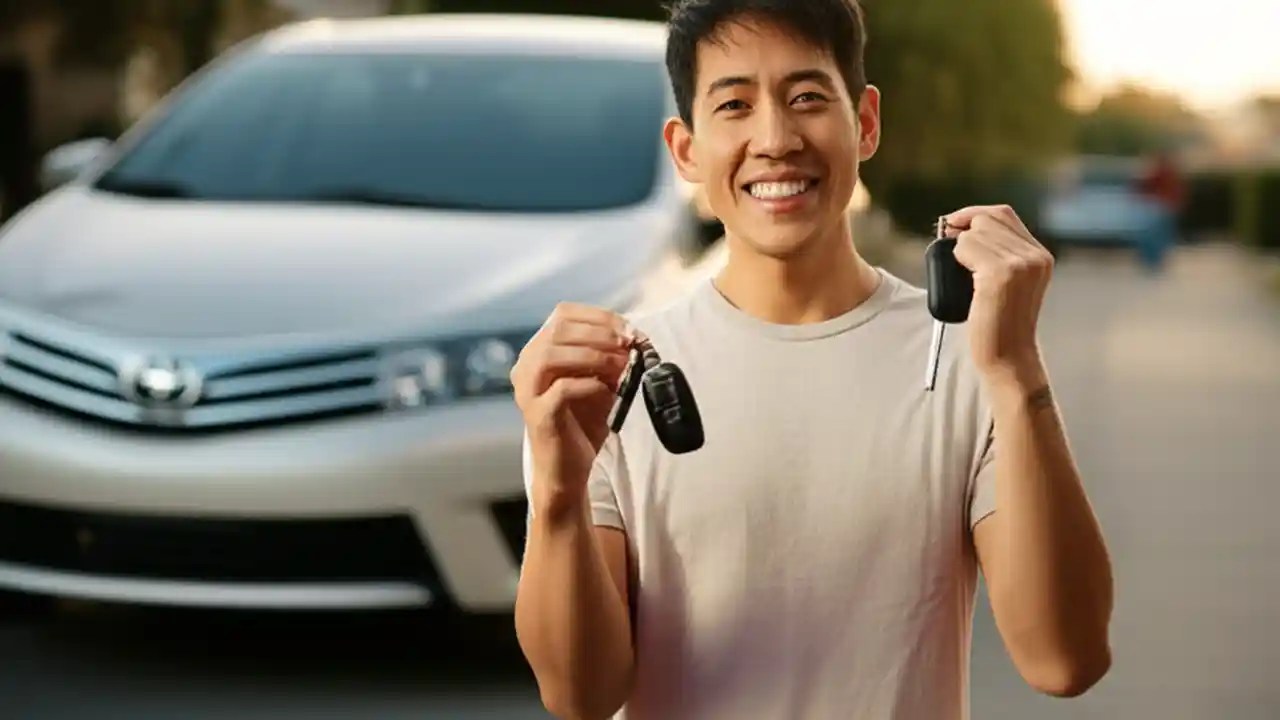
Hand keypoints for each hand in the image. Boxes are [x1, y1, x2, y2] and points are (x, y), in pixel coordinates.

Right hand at [511, 302, 633, 512]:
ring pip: (552, 354)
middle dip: (600, 333)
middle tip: (628, 345)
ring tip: (620, 366)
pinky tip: (607, 392)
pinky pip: (561, 390)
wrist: (567, 469)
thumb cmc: (582, 422)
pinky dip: (589, 385)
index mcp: (538, 350)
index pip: (563, 314)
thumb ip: (611, 358)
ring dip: (593, 355)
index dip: (599, 316)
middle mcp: (526, 365)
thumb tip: (637, 339)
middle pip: (558, 329)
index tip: (629, 329)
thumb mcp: (599, 382)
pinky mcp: (538, 415)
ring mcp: (528, 390)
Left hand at [943, 205, 1053, 384]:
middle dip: (963, 231)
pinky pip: (966, 246)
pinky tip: (967, 280)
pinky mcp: (1001, 274)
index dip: (973, 215)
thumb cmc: (998, 325)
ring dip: (960, 250)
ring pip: (974, 232)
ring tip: (968, 279)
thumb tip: (962, 228)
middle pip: (987, 218)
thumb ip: (999, 255)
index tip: (954, 229)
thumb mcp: (1008, 284)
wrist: (1008, 358)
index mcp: (1040, 255)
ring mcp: (1021, 264)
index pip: (1003, 214)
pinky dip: (958, 258)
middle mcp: (1035, 256)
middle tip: (953, 255)